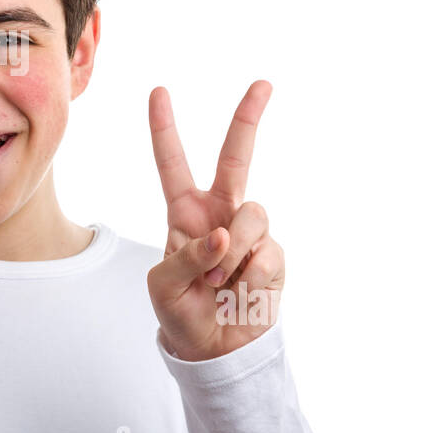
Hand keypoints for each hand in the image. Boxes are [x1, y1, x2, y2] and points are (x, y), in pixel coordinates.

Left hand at [146, 81, 284, 361]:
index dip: (164, 127)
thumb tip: (223, 235)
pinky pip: (267, 254)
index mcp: (184, 212)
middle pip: (236, 157)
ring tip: (220, 281)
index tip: (159, 90)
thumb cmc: (181, 310)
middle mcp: (220, 212)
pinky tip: (240, 293)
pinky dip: (250, 277)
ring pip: (252, 214)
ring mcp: (249, 232)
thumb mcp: (163, 285)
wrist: (214, 349)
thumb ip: (187, 256)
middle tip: (263, 83)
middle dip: (248, 118)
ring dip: (234, 251)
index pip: (172, 162)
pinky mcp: (274, 256)